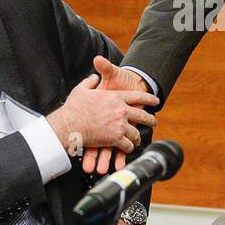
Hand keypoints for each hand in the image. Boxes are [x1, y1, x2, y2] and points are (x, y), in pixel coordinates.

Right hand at [81, 57, 155, 174]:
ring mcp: (120, 125)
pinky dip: (128, 148)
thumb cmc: (74, 108)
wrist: (69, 125)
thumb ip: (90, 81)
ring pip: (136, 133)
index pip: (138, 97)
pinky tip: (128, 148)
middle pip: (142, 116)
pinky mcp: (115, 139)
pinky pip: (128, 145)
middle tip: (154, 122)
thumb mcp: (82, 89)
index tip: (155, 101)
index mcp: (115, 97)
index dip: (148, 98)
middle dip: (150, 120)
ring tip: (138, 139)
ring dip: (137, 137)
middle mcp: (121, 111)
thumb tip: (94, 76)